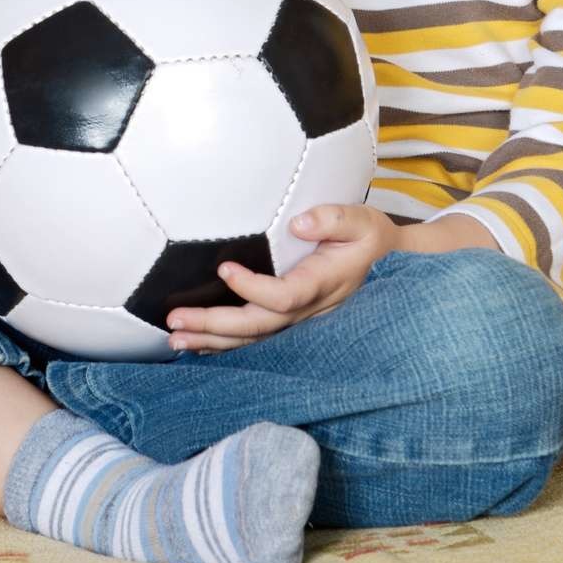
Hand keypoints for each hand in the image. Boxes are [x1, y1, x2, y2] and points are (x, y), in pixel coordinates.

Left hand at [165, 203, 401, 353]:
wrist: (387, 262)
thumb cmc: (369, 237)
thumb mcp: (361, 219)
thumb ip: (333, 218)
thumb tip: (299, 222)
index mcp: (322, 284)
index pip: (283, 296)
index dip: (252, 287)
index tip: (224, 267)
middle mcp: (308, 310)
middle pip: (257, 327)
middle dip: (215, 325)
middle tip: (176, 320)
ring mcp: (299, 321)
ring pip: (252, 340)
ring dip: (212, 340)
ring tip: (175, 340)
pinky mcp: (290, 321)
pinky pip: (255, 339)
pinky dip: (224, 344)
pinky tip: (197, 344)